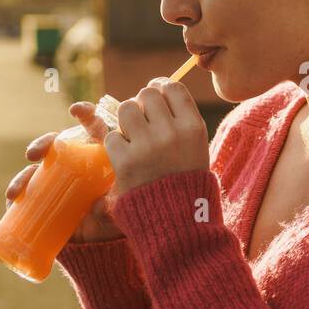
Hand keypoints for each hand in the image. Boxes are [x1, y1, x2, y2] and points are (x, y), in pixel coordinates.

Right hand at [4, 102, 122, 243]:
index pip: (94, 128)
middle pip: (56, 145)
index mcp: (98, 156)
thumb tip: (99, 207)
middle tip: (35, 153)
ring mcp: (58, 180)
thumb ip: (112, 205)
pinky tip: (11, 200)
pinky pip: (27, 191)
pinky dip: (17, 193)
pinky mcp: (45, 198)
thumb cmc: (117, 216)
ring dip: (24, 175)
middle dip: (43, 144)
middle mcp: (75, 163)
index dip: (86, 114)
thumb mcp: (120, 208)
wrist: (104, 242)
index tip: (76, 110)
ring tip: (16, 191)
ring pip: (37, 169)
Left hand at [107, 78, 208, 196]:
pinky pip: (111, 136)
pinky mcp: (125, 162)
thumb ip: (179, 118)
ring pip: (126, 109)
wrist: (177, 221)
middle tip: (142, 120)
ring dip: (125, 120)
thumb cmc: (186, 181)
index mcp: (193, 127)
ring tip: (132, 137)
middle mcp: (172, 133)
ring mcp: (147, 147)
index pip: (172, 87)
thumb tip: (155, 87)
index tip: (156, 95)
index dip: (160, 87)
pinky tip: (126, 157)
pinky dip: (115, 145)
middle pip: (147, 94)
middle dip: (142, 103)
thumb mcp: (196, 147)